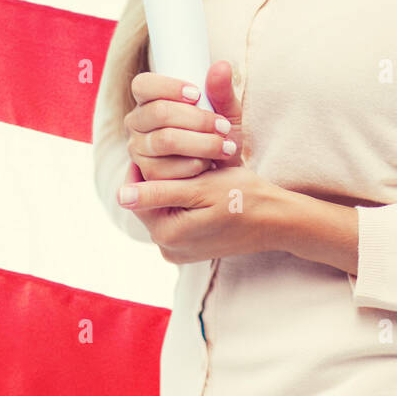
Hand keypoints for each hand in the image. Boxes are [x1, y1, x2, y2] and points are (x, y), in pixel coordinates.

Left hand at [117, 158, 286, 264]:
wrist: (277, 220)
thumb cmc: (244, 197)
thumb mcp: (201, 188)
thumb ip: (160, 192)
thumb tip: (119, 196)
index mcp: (166, 235)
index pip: (138, 192)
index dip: (149, 164)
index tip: (164, 144)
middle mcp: (168, 249)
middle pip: (151, 201)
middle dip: (164, 177)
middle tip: (186, 156)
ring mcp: (180, 251)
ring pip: (164, 208)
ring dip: (175, 187)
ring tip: (197, 171)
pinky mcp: (191, 249)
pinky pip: (178, 219)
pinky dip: (186, 201)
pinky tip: (203, 189)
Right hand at [125, 62, 244, 180]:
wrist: (224, 169)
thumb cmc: (219, 132)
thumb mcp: (226, 109)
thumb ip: (221, 89)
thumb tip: (222, 66)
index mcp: (150, 98)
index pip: (144, 84)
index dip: (169, 87)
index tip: (197, 94)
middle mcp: (137, 121)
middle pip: (159, 112)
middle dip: (197, 119)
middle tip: (223, 127)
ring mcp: (138, 148)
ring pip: (165, 140)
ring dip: (201, 144)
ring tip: (224, 146)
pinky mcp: (146, 174)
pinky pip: (166, 169)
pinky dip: (194, 165)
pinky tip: (209, 164)